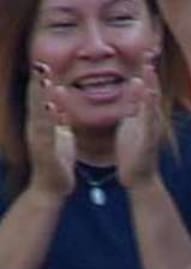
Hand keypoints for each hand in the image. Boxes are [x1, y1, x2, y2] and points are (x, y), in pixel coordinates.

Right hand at [24, 62, 75, 199]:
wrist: (51, 187)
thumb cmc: (57, 160)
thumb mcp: (58, 135)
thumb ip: (57, 118)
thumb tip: (57, 102)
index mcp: (41, 123)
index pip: (40, 99)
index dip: (40, 81)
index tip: (43, 63)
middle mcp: (36, 128)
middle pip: (35, 102)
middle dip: (37, 82)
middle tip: (40, 64)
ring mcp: (39, 139)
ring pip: (39, 114)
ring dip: (40, 96)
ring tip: (44, 79)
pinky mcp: (45, 150)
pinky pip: (47, 133)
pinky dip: (48, 120)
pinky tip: (51, 108)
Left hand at [116, 51, 162, 189]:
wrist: (139, 177)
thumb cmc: (133, 152)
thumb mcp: (131, 125)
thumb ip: (134, 107)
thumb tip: (134, 87)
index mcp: (145, 115)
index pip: (146, 89)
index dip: (145, 71)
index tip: (143, 53)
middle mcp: (151, 119)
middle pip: (152, 90)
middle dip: (150, 72)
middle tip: (148, 51)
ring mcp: (152, 128)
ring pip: (152, 102)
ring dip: (151, 84)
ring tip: (148, 67)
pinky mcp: (148, 137)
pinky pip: (148, 117)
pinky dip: (148, 104)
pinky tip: (146, 92)